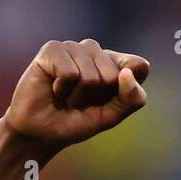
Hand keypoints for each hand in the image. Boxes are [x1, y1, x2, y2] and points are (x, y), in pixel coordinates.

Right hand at [3, 39, 149, 155]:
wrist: (41, 133)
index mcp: (114, 63)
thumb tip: (130, 73)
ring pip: (91, 73)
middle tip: (79, 101)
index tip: (109, 102)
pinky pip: (69, 71)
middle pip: (114, 73)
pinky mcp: (52, 49)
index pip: (139, 66)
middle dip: (97, 96)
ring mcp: (73, 47)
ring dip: (78, 94)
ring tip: (66, 95)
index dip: (127, 89)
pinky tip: (54, 88)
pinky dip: (62, 88)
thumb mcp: (111, 116)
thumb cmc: (76, 122)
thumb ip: (130, 98)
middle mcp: (95, 51)